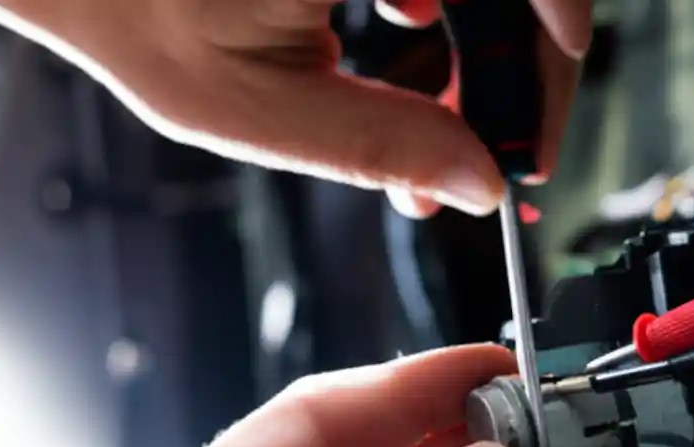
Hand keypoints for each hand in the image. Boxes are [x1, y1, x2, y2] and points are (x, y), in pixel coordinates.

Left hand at [0, 0, 588, 217]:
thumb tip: (479, 183)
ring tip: (446, 113)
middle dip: (520, 66)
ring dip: (485, 41)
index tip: (534, 136)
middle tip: (498, 147)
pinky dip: (450, 9)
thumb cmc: (138, 10)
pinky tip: (414, 32)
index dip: (554, 56)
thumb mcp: (262, 106)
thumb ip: (385, 145)